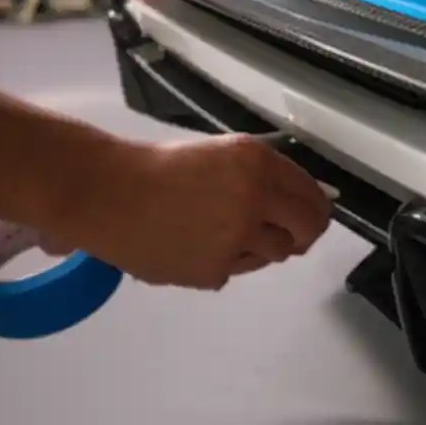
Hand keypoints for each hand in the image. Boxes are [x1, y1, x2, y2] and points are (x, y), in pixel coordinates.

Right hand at [47, 134, 331, 289]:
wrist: (108, 193)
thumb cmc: (162, 166)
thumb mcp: (223, 155)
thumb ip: (267, 177)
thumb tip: (311, 200)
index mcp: (258, 163)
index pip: (312, 196)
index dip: (317, 209)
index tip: (313, 216)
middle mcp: (254, 200)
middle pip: (307, 229)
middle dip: (304, 234)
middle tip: (293, 236)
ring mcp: (236, 238)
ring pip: (274, 254)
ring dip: (260, 247)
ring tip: (222, 232)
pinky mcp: (214, 270)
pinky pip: (235, 270)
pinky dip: (223, 261)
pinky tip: (194, 245)